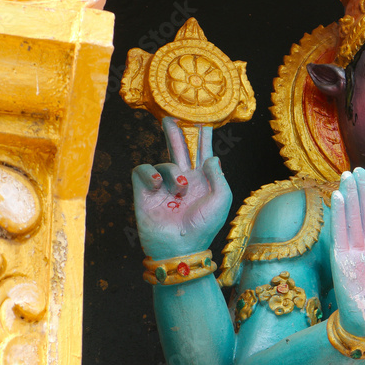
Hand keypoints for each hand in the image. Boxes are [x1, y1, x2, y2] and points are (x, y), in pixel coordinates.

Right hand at [131, 117, 232, 259]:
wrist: (180, 247)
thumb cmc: (204, 227)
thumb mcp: (221, 200)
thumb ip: (219, 176)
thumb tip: (212, 156)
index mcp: (203, 181)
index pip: (202, 153)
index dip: (203, 137)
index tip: (204, 120)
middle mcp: (183, 180)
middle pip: (179, 149)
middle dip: (176, 133)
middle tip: (172, 117)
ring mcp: (163, 186)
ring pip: (165, 161)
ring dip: (173, 171)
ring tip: (180, 189)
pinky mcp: (145, 191)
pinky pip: (143, 170)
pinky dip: (150, 173)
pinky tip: (158, 185)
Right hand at [330, 168, 364, 337]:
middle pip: (364, 212)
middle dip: (360, 190)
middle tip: (356, 169)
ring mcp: (354, 251)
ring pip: (351, 217)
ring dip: (348, 196)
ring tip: (346, 176)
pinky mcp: (342, 259)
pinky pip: (339, 231)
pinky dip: (338, 214)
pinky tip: (337, 197)